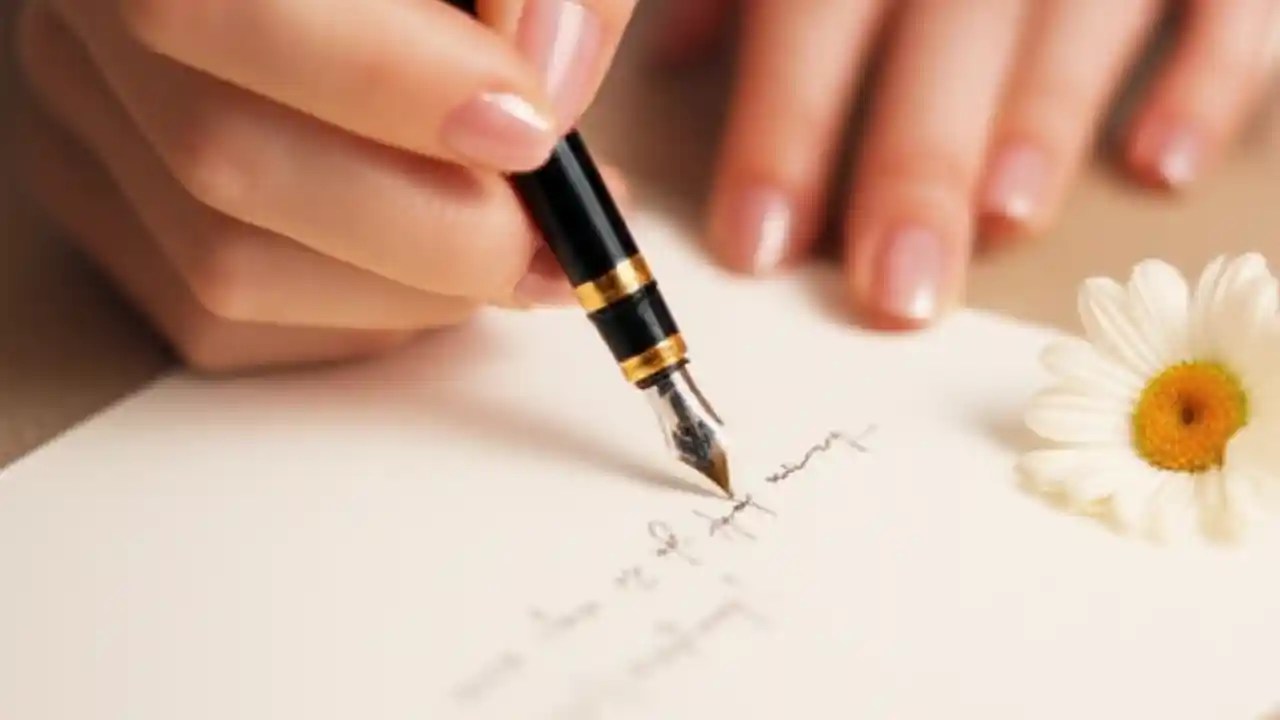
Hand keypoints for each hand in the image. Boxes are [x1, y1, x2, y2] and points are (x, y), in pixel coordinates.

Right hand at [13, 0, 636, 370]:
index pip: (222, 9)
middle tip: (547, 232)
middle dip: (430, 226)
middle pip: (224, 160)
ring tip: (509, 244)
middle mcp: (91, 19)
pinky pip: (228, 324)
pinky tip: (424, 264)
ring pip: (228, 268)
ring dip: (409, 289)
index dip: (385, 84)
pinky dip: (362, 318)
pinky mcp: (109, 221)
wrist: (345, 14)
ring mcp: (85, 128)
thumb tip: (542, 91)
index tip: (531, 132)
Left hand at [658, 0, 1279, 328]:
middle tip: (891, 291)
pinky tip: (1157, 165)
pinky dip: (1207, 76)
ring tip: (1005, 222)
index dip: (784, 124)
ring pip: (1077, 8)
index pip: (813, 6)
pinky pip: (1231, 0)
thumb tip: (674, 58)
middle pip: (947, 25)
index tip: (756, 242)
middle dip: (915, 161)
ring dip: (1042, 120)